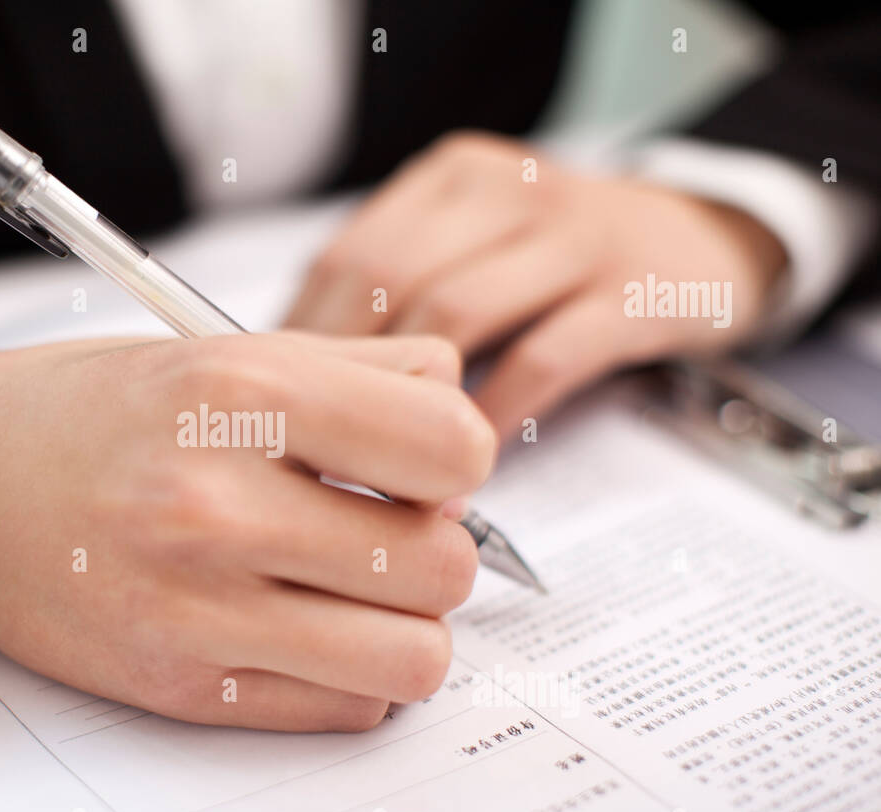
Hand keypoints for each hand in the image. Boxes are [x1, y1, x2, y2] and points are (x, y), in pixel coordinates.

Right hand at [0, 332, 494, 731]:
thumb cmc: (92, 414)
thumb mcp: (220, 349)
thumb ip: (360, 370)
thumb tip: (462, 418)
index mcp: (239, 393)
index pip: (452, 446)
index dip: (456, 457)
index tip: (421, 463)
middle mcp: (218, 503)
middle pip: (444, 564)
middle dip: (430, 547)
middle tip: (380, 529)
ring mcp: (197, 607)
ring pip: (414, 656)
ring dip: (404, 625)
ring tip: (355, 589)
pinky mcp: (182, 684)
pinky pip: (347, 707)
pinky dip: (351, 673)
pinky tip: (305, 627)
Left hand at [284, 131, 787, 436]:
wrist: (703, 241)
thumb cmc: (558, 261)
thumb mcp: (478, 242)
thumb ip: (404, 285)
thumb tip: (300, 374)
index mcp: (452, 178)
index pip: (348, 254)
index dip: (301, 337)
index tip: (276, 407)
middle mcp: (506, 191)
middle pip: (388, 281)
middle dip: (343, 373)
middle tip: (314, 447)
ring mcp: (573, 236)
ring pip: (455, 317)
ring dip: (409, 403)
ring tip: (381, 465)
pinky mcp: (628, 294)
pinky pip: (540, 361)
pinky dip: (492, 417)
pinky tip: (467, 463)